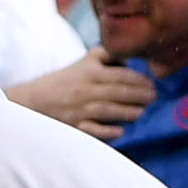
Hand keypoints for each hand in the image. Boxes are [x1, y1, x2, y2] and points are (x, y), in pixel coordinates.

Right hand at [13, 53, 154, 138]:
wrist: (34, 101)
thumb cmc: (65, 81)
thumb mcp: (84, 62)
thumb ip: (107, 56)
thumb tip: (131, 58)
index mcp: (89, 72)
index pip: (120, 75)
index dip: (139, 80)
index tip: (152, 84)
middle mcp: (85, 90)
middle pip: (118, 92)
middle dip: (140, 95)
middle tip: (153, 97)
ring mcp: (79, 109)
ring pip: (109, 110)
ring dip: (129, 112)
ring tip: (142, 112)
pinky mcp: (74, 126)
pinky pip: (93, 130)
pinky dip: (108, 131)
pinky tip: (122, 131)